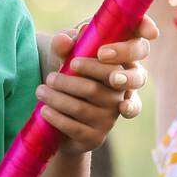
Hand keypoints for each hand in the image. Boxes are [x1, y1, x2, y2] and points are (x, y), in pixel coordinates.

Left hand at [37, 14, 156, 154]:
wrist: (60, 119)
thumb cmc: (69, 76)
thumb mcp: (66, 57)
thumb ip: (65, 46)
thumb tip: (63, 40)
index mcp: (121, 66)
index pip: (135, 54)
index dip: (122, 52)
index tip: (97, 54)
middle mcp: (122, 92)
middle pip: (105, 84)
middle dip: (73, 79)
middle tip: (51, 77)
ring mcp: (111, 117)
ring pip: (83, 106)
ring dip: (57, 98)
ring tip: (41, 91)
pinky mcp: (96, 136)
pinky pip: (75, 127)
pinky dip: (56, 117)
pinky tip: (44, 110)